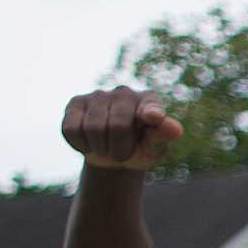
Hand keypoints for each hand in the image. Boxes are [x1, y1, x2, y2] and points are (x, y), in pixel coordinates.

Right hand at [61, 86, 182, 170]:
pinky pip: (72, 129)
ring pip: (92, 128)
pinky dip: (81, 145)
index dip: (150, 112)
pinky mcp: (75, 102)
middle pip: (117, 125)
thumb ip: (162, 137)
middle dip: (119, 149)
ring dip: (100, 148)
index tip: (152, 118)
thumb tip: (175, 129)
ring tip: (107, 148)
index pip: (151, 107)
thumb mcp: (153, 148)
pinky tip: (90, 143)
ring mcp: (98, 95)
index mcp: (150, 101)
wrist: (113, 154)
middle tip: (121, 154)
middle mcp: (124, 92)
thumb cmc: (139, 149)